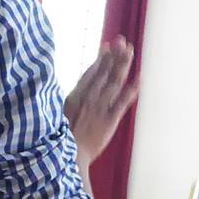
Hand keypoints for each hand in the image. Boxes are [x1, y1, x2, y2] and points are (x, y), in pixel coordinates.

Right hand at [62, 37, 138, 162]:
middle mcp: (88, 98)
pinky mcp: (109, 120)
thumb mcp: (58, 116)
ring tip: (130, 51)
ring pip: (114, 82)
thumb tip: (72, 96)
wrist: (66, 156)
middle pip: (104, 72)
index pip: (90, 72)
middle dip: (114, 56)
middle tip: (122, 41)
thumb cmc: (60, 140)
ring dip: (123, 65)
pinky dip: (131, 90)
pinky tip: (139, 78)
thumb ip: (68, 103)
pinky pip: (122, 102)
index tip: (107, 46)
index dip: (100, 58)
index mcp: (75, 96)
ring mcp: (99, 108)